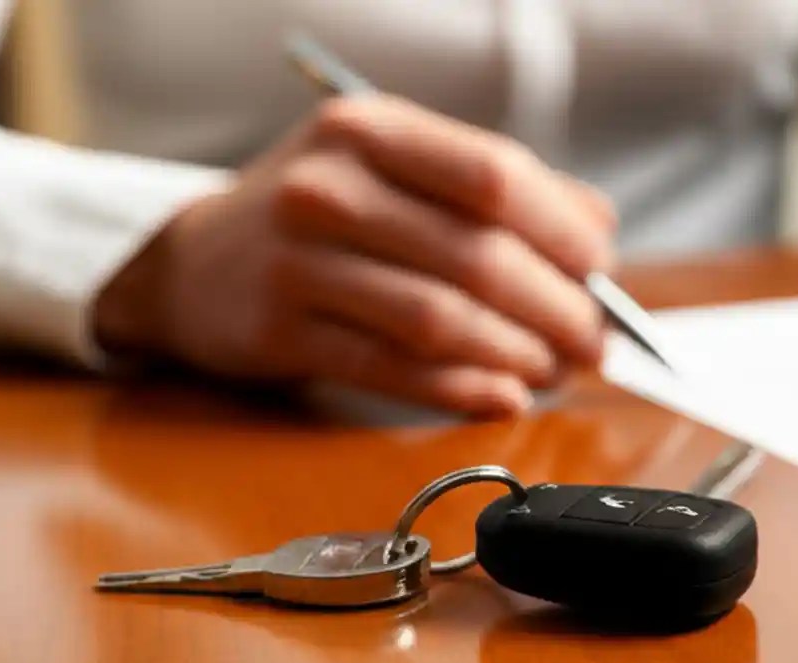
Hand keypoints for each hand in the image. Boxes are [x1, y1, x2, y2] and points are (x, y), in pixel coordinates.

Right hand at [94, 96, 615, 416]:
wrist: (195, 263)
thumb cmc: (324, 216)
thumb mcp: (397, 169)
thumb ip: (499, 189)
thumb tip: (599, 234)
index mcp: (373, 131)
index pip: (495, 177)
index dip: (564, 233)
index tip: (603, 273)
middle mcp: (329, 186)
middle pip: (478, 256)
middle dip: (556, 310)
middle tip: (592, 343)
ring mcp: (298, 261)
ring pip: (439, 319)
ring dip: (516, 355)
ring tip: (552, 372)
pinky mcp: (281, 332)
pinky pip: (392, 369)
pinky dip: (461, 391)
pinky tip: (501, 398)